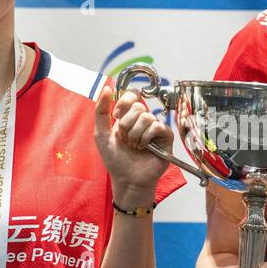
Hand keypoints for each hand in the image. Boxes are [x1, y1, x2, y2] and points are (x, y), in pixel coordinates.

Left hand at [93, 86, 171, 202]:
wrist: (128, 179)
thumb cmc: (115, 160)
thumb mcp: (101, 134)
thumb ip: (101, 111)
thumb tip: (106, 88)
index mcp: (128, 116)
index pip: (132, 95)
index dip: (124, 101)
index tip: (117, 116)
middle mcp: (143, 120)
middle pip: (138, 106)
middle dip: (127, 125)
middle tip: (126, 140)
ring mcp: (155, 127)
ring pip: (147, 117)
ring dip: (136, 135)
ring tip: (135, 146)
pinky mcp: (166, 136)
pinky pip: (157, 126)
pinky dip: (147, 138)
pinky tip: (145, 148)